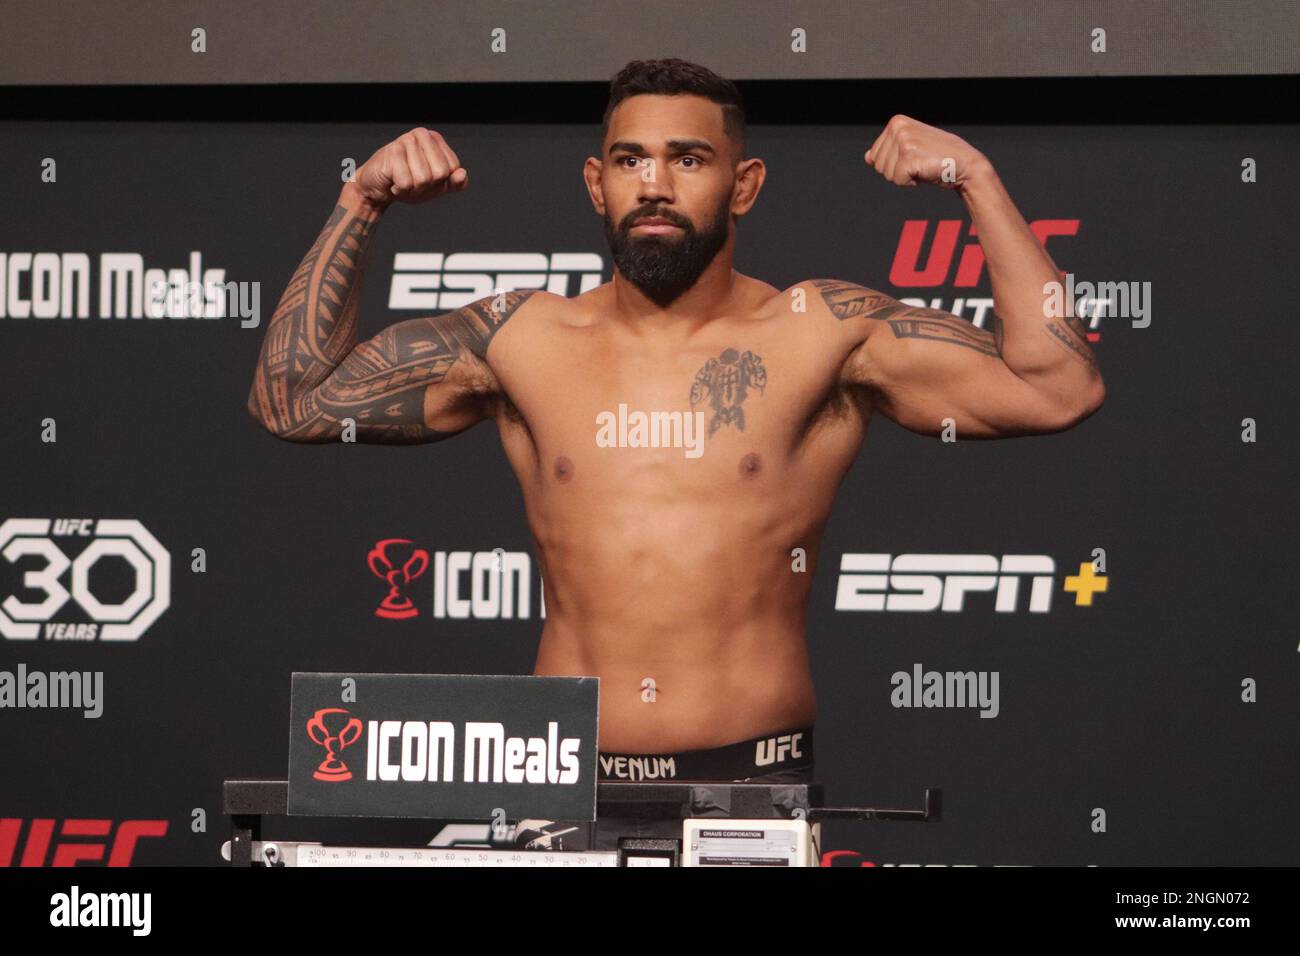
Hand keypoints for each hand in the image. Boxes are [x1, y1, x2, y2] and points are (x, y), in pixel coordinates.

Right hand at [355, 128, 467, 205]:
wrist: (376, 189)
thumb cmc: (408, 184)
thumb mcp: (435, 187)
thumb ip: (453, 183)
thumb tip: (463, 174)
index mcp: (435, 139)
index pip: (453, 168)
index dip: (441, 182)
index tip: (427, 180)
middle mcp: (422, 134)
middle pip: (440, 173)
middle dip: (427, 186)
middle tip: (412, 181)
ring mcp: (406, 140)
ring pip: (423, 179)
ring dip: (412, 189)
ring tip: (401, 180)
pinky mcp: (392, 151)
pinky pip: (406, 183)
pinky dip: (400, 189)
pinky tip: (392, 180)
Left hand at [864, 114, 987, 188]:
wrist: (964, 163)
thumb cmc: (938, 157)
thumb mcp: (911, 148)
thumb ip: (888, 150)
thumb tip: (868, 157)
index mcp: (896, 122)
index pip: (874, 156)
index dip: (893, 164)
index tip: (913, 156)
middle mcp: (898, 127)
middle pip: (878, 166)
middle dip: (897, 171)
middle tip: (919, 162)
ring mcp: (904, 141)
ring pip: (887, 174)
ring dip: (905, 176)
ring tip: (923, 165)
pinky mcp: (909, 156)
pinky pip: (898, 180)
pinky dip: (911, 182)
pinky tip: (925, 171)